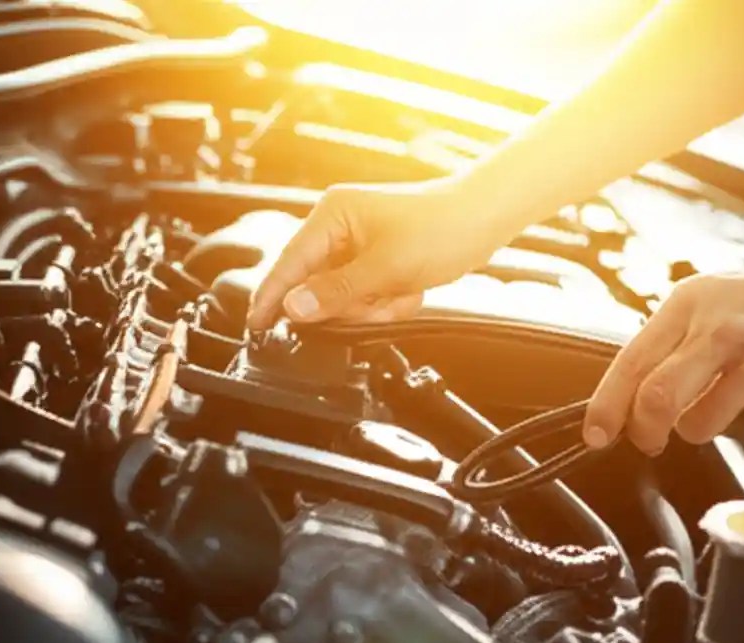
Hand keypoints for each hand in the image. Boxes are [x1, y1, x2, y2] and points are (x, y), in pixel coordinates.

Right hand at [246, 178, 512, 329]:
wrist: (486, 218)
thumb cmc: (442, 227)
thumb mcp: (386, 269)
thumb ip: (336, 292)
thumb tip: (293, 307)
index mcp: (332, 215)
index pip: (288, 263)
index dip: (272, 298)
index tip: (257, 326)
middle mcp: (340, 226)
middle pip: (319, 287)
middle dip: (351, 305)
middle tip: (380, 301)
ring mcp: (359, 242)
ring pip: (346, 297)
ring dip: (374, 305)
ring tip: (402, 291)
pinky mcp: (378, 257)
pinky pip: (368, 295)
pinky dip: (389, 300)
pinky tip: (411, 289)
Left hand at [582, 256, 743, 452]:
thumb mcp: (727, 300)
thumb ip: (683, 340)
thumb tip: (638, 394)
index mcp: (695, 301)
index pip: (632, 361)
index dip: (607, 407)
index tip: (598, 433)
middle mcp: (723, 325)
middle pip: (657, 399)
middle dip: (648, 433)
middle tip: (655, 441)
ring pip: (703, 426)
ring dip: (716, 429)